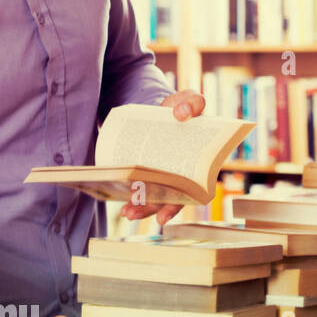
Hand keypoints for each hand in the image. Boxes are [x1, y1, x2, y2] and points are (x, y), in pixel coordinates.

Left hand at [119, 89, 207, 226]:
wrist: (159, 108)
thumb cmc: (180, 107)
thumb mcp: (189, 100)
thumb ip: (192, 102)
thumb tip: (182, 114)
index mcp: (197, 165)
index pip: (190, 192)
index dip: (177, 205)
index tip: (163, 216)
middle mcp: (180, 174)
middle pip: (167, 199)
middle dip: (149, 209)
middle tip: (131, 215)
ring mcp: (162, 174)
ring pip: (152, 197)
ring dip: (138, 207)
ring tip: (125, 213)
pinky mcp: (145, 170)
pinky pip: (139, 185)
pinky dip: (130, 193)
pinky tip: (119, 199)